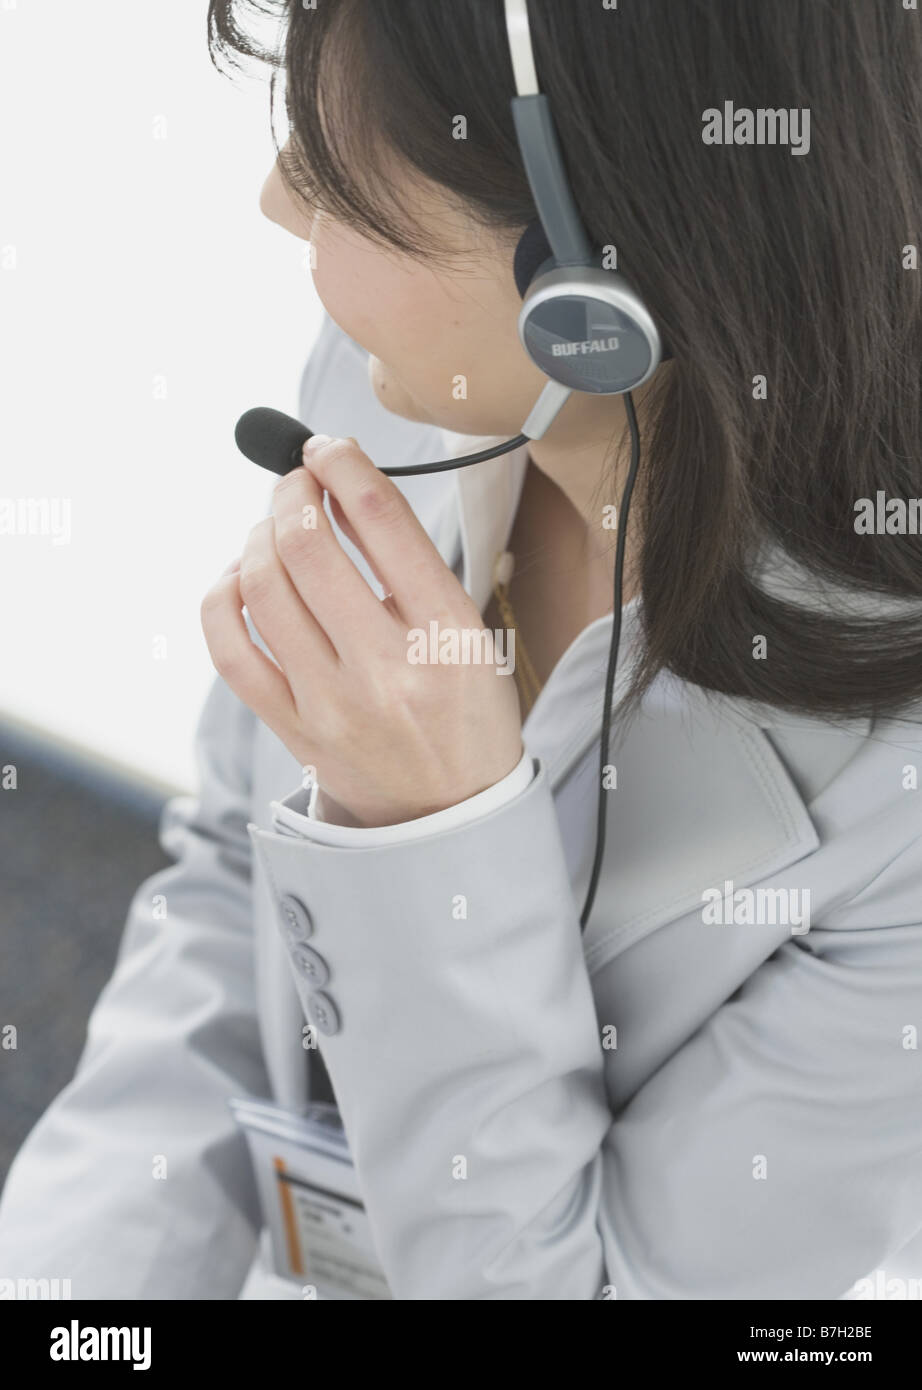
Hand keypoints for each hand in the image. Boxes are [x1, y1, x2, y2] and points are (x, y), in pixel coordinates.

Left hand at [201, 435, 523, 826]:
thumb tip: (338, 487)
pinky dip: (222, 597)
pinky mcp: (293, 729)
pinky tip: (240, 582)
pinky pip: (229, 648)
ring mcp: (332, 704)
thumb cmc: (466, 713)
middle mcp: (388, 668)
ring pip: (258, 587)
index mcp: (447, 634)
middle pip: (305, 544)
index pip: (380, 518)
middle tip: (294, 483)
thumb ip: (409, 564)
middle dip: (288, 492)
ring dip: (256, 537)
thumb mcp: (468, 631)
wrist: (453, 813)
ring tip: (272, 531)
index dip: (340, 463)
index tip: (326, 448)